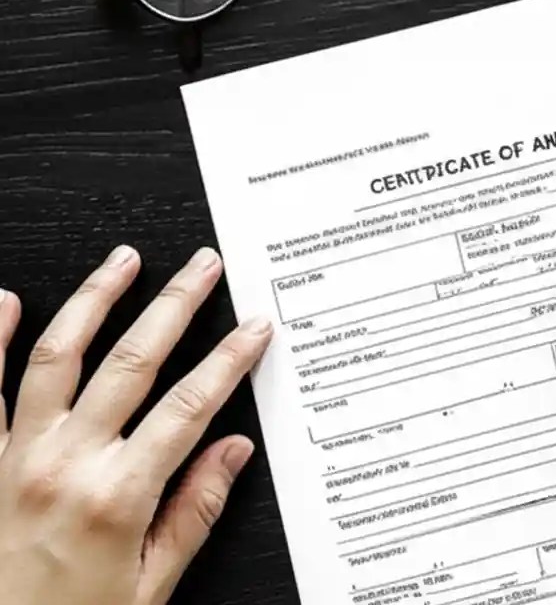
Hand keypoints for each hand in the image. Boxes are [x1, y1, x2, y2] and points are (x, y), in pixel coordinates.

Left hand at [0, 246, 272, 604]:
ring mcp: (16, 456)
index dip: (229, 361)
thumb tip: (234, 453)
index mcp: (118, 496)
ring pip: (57, 355)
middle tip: (204, 266)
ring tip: (124, 260)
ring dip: (95, 299)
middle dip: (176, 305)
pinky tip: (6, 300)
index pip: (190, 407)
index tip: (254, 328)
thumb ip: (193, 511)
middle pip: (132, 363)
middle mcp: (65, 464)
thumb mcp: (150, 585)